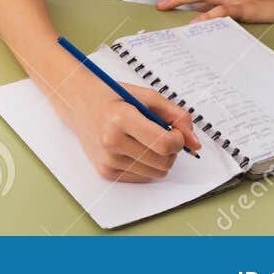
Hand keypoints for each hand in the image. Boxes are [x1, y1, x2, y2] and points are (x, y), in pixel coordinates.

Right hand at [58, 70, 200, 182]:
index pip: (165, 144)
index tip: (173, 129)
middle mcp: (111, 143)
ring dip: (160, 158)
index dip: (178, 139)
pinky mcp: (107, 172)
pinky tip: (135, 148)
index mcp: (121, 119)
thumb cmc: (113, 97)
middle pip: (164, 162)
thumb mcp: (146, 96)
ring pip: (157, 172)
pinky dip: (148, 165)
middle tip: (160, 133)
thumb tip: (195, 143)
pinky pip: (144, 177)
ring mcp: (108, 160)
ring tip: (147, 139)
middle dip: (171, 149)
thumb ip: (176, 116)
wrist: (78, 103)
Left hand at [158, 0, 273, 25]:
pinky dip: (206, 16)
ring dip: (182, 1)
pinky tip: (195, 23)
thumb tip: (233, 15)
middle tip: (160, 6)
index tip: (179, 10)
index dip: (193, 3)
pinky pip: (221, 11)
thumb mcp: (264, 2)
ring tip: (165, 8)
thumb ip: (248, 6)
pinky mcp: (246, 8)